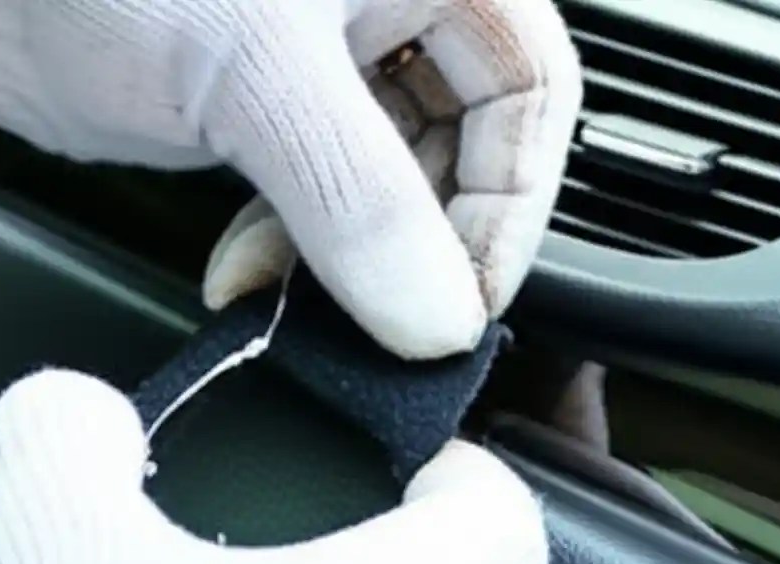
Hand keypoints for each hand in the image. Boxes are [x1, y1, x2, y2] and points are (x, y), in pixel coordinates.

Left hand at [0, 0, 581, 358]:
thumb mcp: (248, 76)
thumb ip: (357, 197)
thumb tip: (437, 317)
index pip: (531, 91)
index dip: (509, 204)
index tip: (462, 300)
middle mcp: (395, 2)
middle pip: (471, 141)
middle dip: (419, 237)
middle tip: (378, 311)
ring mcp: (338, 57)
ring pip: (400, 178)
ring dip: (351, 253)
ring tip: (291, 293)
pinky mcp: (283, 110)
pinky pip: (333, 192)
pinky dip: (300, 246)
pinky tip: (250, 271)